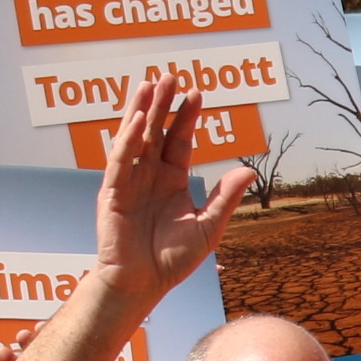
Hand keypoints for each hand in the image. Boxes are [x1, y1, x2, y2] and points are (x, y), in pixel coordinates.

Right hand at [90, 76, 252, 312]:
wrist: (143, 284)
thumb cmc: (172, 260)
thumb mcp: (208, 227)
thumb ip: (225, 198)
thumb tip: (249, 169)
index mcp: (172, 180)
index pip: (179, 140)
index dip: (187, 117)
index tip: (197, 93)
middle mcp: (149, 175)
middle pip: (156, 131)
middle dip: (163, 104)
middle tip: (171, 76)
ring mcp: (129, 181)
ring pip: (135, 138)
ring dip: (141, 111)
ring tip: (150, 84)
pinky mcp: (112, 193)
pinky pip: (119, 162)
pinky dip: (126, 140)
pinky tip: (135, 120)